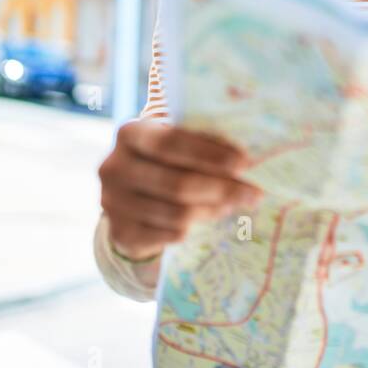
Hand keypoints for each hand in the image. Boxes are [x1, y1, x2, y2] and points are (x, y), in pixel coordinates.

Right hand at [98, 119, 262, 259]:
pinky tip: (209, 217)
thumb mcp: (178, 142)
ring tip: (234, 204)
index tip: (244, 163)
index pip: (171, 142)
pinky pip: (170, 234)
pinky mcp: (120, 232)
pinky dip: (196, 228)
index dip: (210, 154)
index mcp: (130, 132)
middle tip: (254, 193)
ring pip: (178, 213)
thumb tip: (246, 159)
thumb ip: (203, 141)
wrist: (132, 197)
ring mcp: (113, 202)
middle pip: (178, 183)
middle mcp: (114, 166)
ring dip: (214, 209)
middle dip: (223, 188)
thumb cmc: (167, 160)